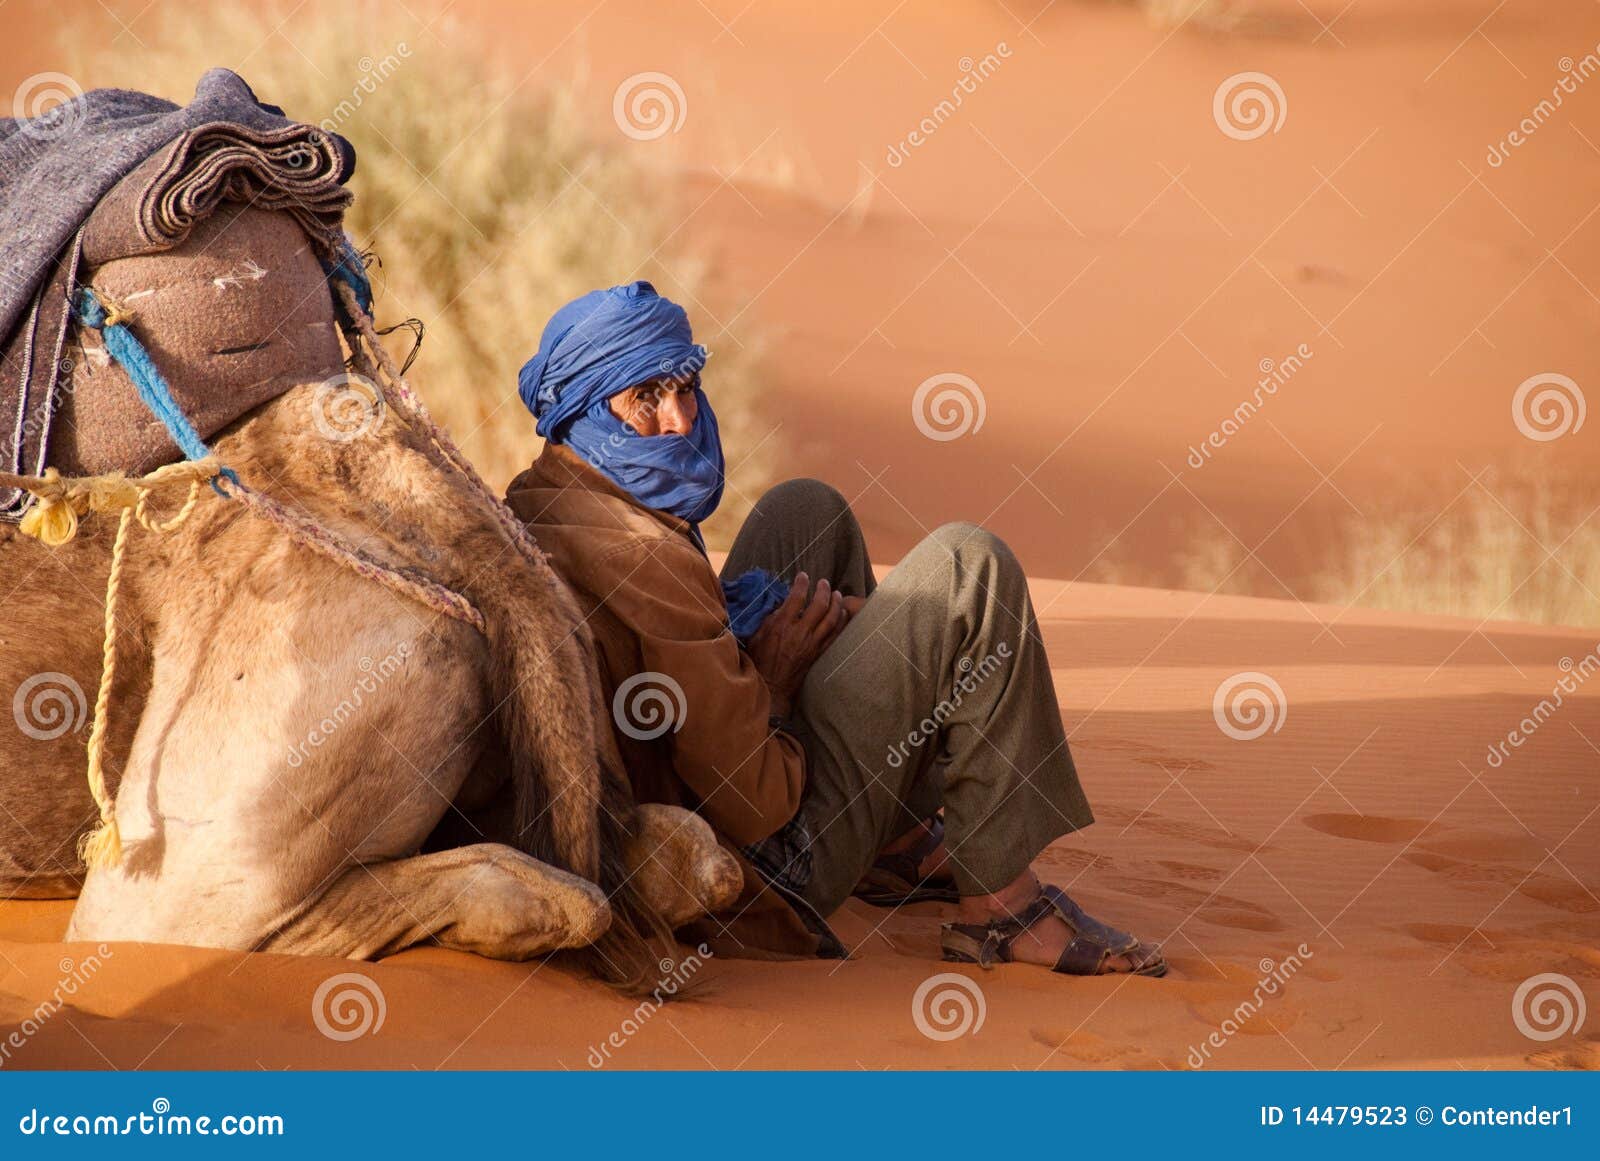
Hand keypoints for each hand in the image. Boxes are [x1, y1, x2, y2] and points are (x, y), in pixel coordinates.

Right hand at [747, 572, 847, 715]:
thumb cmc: (760, 661)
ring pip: (832, 619)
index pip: (796, 597)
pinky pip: (835, 635)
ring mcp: (812, 644)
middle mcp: (800, 633)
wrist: (772, 687)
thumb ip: (770, 618)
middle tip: (824, 582)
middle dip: (823, 590)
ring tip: (837, 594)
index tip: (803, 576)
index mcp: (782, 625)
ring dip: (836, 603)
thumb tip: (781, 604)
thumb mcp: (757, 635)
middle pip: (819, 605)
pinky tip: (843, 613)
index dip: (802, 583)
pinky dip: (841, 622)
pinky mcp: (819, 653)